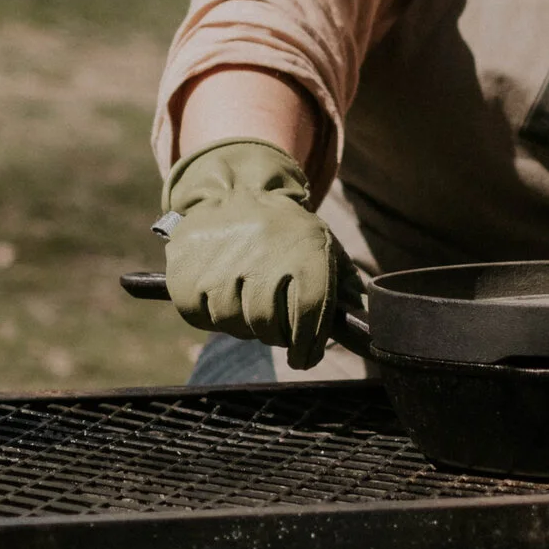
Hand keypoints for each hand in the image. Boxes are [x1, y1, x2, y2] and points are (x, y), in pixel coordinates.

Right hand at [162, 139, 350, 369]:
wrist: (237, 190)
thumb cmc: (288, 231)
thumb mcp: (324, 246)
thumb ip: (346, 286)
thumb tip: (363, 322)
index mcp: (305, 250)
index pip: (310, 313)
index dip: (309, 344)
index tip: (305, 357)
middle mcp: (263, 253)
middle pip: (270, 325)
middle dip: (276, 336)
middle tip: (276, 329)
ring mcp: (220, 260)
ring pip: (233, 324)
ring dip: (243, 325)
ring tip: (249, 305)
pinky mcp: (185, 268)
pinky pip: (198, 315)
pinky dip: (210, 315)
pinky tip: (222, 297)